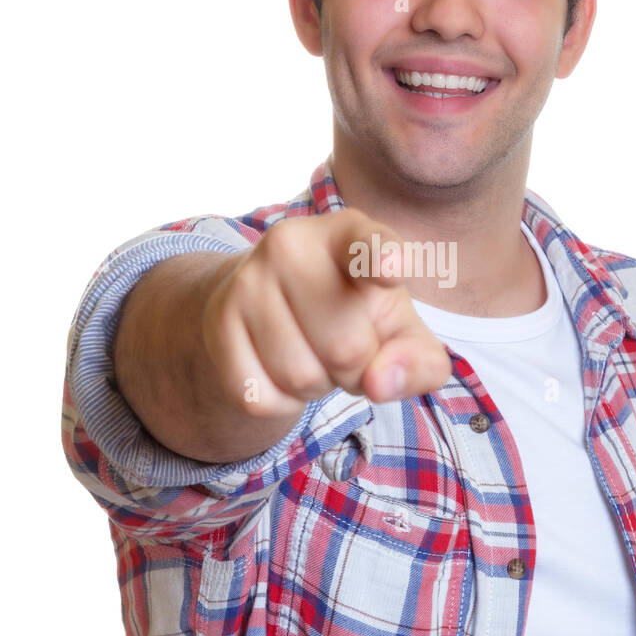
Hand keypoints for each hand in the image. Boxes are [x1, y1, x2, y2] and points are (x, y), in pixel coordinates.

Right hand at [200, 209, 452, 417]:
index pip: (367, 244)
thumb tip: (380, 382)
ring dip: (316, 387)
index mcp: (350, 233)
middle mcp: (292, 243)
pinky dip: (280, 402)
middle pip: (345, 348)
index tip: (394, 269)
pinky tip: (278, 368)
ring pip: (300, 377)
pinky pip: (260, 396)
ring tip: (312, 353)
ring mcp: (248, 279)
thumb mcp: (400, 331)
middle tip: (346, 349)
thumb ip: (418, 360)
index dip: (383, 259)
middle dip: (356, 371)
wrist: (269, 308)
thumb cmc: (354, 314)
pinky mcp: (217, 321)